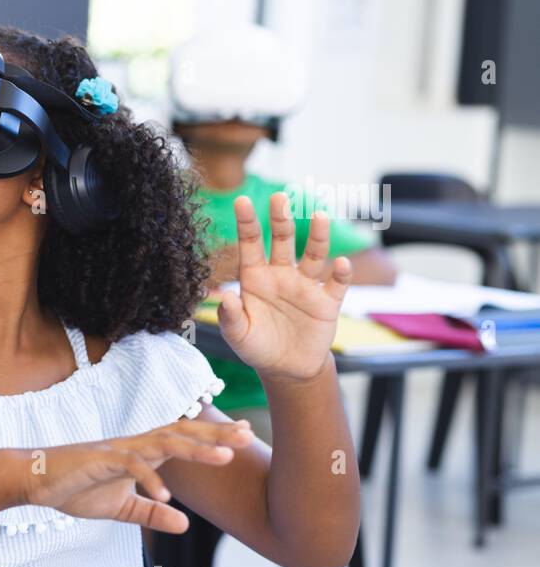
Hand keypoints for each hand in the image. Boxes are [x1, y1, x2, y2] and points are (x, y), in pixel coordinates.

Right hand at [21, 419, 254, 532]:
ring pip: (164, 442)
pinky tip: (166, 495)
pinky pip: (131, 466)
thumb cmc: (76, 489)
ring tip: (224, 456)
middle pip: (183, 433)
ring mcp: (119, 450)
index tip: (243, 435)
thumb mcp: (121, 508)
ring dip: (196, 448)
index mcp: (142, 453)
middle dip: (216, 433)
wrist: (36, 480)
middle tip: (248, 433)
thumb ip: (152, 513)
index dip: (213, 436)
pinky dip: (150, 479)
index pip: (184, 439)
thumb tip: (185, 525)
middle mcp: (135, 445)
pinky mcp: (101, 460)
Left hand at [218, 192, 350, 382]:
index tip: (242, 200)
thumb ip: (230, 317)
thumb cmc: (258, 348)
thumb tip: (226, 297)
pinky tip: (340, 264)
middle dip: (281, 219)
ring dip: (317, 236)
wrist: (287, 369)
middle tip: (280, 197)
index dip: (246, 223)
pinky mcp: (327, 302)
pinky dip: (341, 274)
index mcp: (256, 279)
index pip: (250, 245)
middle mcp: (281, 276)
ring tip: (319, 216)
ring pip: (313, 255)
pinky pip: (336, 284)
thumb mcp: (238, 336)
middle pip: (282, 241)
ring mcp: (306, 286)